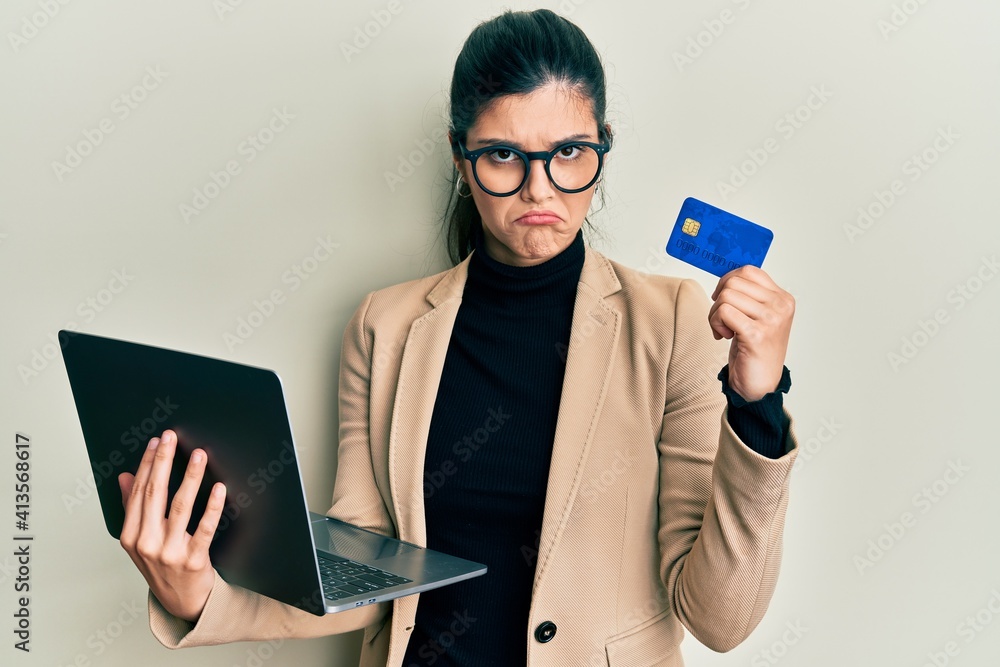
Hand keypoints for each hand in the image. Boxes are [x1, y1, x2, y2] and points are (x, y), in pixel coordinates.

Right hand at [118, 429, 225, 621]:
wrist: (182, 601)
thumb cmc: (161, 565)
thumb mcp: (140, 540)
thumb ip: (132, 508)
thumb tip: (125, 476)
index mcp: (131, 536)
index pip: (139, 492)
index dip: (149, 464)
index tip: (157, 442)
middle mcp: (147, 544)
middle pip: (156, 494)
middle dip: (164, 462)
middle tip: (172, 437)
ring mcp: (170, 553)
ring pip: (181, 507)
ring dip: (190, 477)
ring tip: (199, 455)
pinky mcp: (194, 560)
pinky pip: (205, 528)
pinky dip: (212, 507)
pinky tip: (218, 488)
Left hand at [707, 265, 794, 401]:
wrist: (760, 384)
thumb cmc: (754, 350)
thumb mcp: (757, 317)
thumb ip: (749, 296)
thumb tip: (726, 278)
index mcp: (783, 298)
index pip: (749, 271)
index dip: (727, 281)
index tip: (723, 299)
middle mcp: (780, 306)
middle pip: (734, 282)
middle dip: (718, 299)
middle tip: (722, 320)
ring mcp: (770, 320)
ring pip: (726, 296)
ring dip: (715, 314)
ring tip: (724, 330)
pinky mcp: (756, 334)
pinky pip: (724, 312)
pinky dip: (715, 323)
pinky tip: (724, 336)